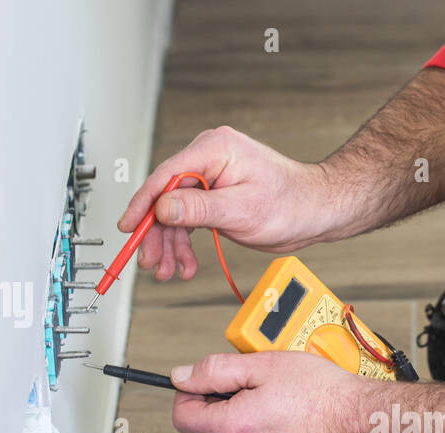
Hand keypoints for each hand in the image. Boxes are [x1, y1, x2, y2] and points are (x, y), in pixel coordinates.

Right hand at [117, 126, 342, 281]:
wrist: (316, 211)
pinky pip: (189, 219)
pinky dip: (186, 243)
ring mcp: (211, 177)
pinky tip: (186, 264)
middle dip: (157, 234)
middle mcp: (209, 159)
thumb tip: (162, 208)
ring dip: (171, 245)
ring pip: (175, 213)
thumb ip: (199, 208)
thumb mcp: (242, 209)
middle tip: (152, 263)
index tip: (128, 228)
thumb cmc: (292, 203)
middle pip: (165, 197)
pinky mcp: (215, 196)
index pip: (165, 176)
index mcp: (214, 149)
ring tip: (172, 271)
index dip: (142, 204)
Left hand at [169, 352, 371, 432]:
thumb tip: (183, 376)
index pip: (182, 416)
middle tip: (251, 381)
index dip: (189, 392)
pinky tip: (285, 412)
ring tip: (273, 395)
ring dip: (240, 414)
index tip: (206, 379)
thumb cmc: (323, 394)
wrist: (361, 423)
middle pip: (206, 427)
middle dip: (219, 401)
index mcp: (232, 429)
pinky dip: (260, 429)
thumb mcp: (263, 365)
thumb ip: (215, 370)